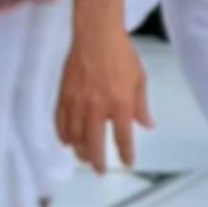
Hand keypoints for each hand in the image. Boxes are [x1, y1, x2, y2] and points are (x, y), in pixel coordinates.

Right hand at [57, 28, 151, 171]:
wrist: (96, 35)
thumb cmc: (121, 55)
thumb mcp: (140, 80)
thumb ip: (141, 106)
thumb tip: (147, 125)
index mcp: (120, 104)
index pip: (123, 138)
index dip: (125, 155)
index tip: (127, 164)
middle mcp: (97, 107)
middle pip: (94, 144)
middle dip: (97, 161)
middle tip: (100, 171)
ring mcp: (77, 103)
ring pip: (74, 137)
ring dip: (79, 151)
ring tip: (84, 157)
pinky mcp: (64, 96)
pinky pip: (60, 123)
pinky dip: (63, 135)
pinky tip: (67, 141)